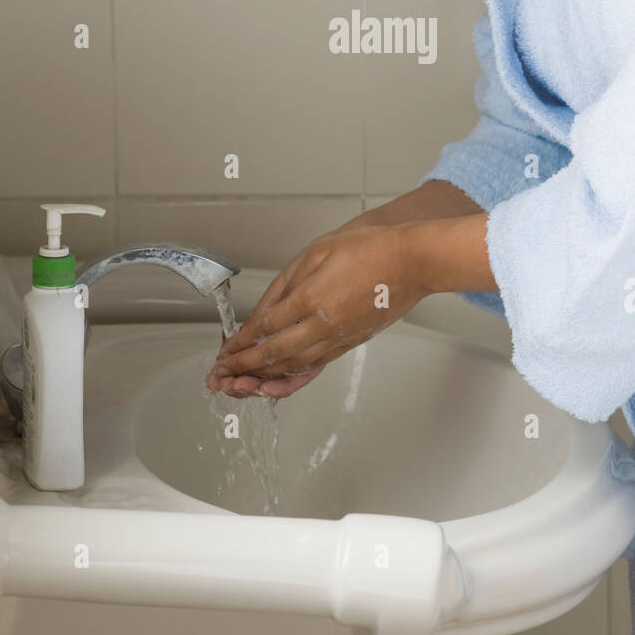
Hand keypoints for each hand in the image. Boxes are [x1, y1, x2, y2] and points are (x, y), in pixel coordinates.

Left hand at [205, 224, 429, 399]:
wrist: (412, 261)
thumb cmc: (369, 248)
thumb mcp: (316, 252)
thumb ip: (286, 284)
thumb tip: (263, 312)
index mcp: (311, 297)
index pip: (265, 328)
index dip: (240, 342)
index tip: (224, 351)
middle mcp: (323, 324)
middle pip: (274, 354)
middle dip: (243, 367)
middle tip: (222, 376)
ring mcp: (339, 338)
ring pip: (294, 366)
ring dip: (263, 379)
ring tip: (241, 386)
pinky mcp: (350, 343)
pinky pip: (315, 367)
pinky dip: (293, 378)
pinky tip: (277, 383)